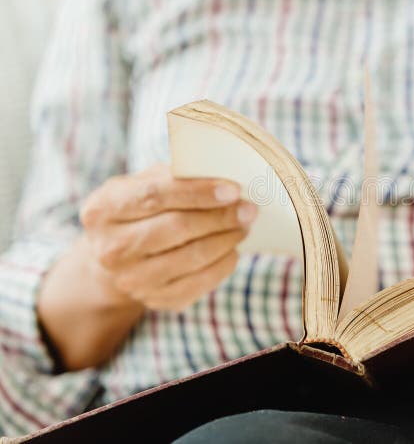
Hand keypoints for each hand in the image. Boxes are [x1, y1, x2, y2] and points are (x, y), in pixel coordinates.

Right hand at [80, 164, 255, 311]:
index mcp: (103, 209)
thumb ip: (173, 176)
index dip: (198, 192)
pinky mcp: (154, 300)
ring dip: (226, 240)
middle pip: (177, 228)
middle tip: (248, 209)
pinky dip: (223, 265)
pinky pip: (199, 283)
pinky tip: (232, 250)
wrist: (115, 258)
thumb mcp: (142, 185)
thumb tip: (221, 174)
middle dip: (220, 217)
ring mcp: (130, 279)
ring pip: (192, 257)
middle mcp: (110, 248)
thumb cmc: (138, 211)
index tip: (233, 190)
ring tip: (243, 226)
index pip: (156, 196)